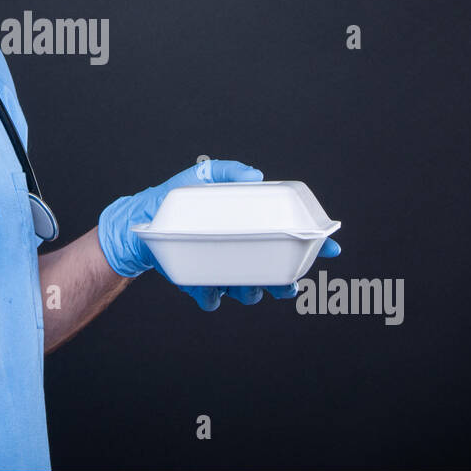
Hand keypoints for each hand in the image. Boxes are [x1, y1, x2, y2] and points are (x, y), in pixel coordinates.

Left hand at [96, 159, 342, 309]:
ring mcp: (224, 267)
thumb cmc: (175, 198)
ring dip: (252, 293)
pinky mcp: (201, 282)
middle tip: (287, 283)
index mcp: (247, 224)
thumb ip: (226, 171)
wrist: (140, 222)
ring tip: (245, 288)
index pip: (288, 233)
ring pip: (249, 290)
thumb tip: (256, 175)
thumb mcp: (200, 178)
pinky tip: (207, 290)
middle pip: (275, 270)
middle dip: (286, 281)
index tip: (330, 246)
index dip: (313, 241)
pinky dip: (212, 297)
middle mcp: (240, 248)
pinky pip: (213, 298)